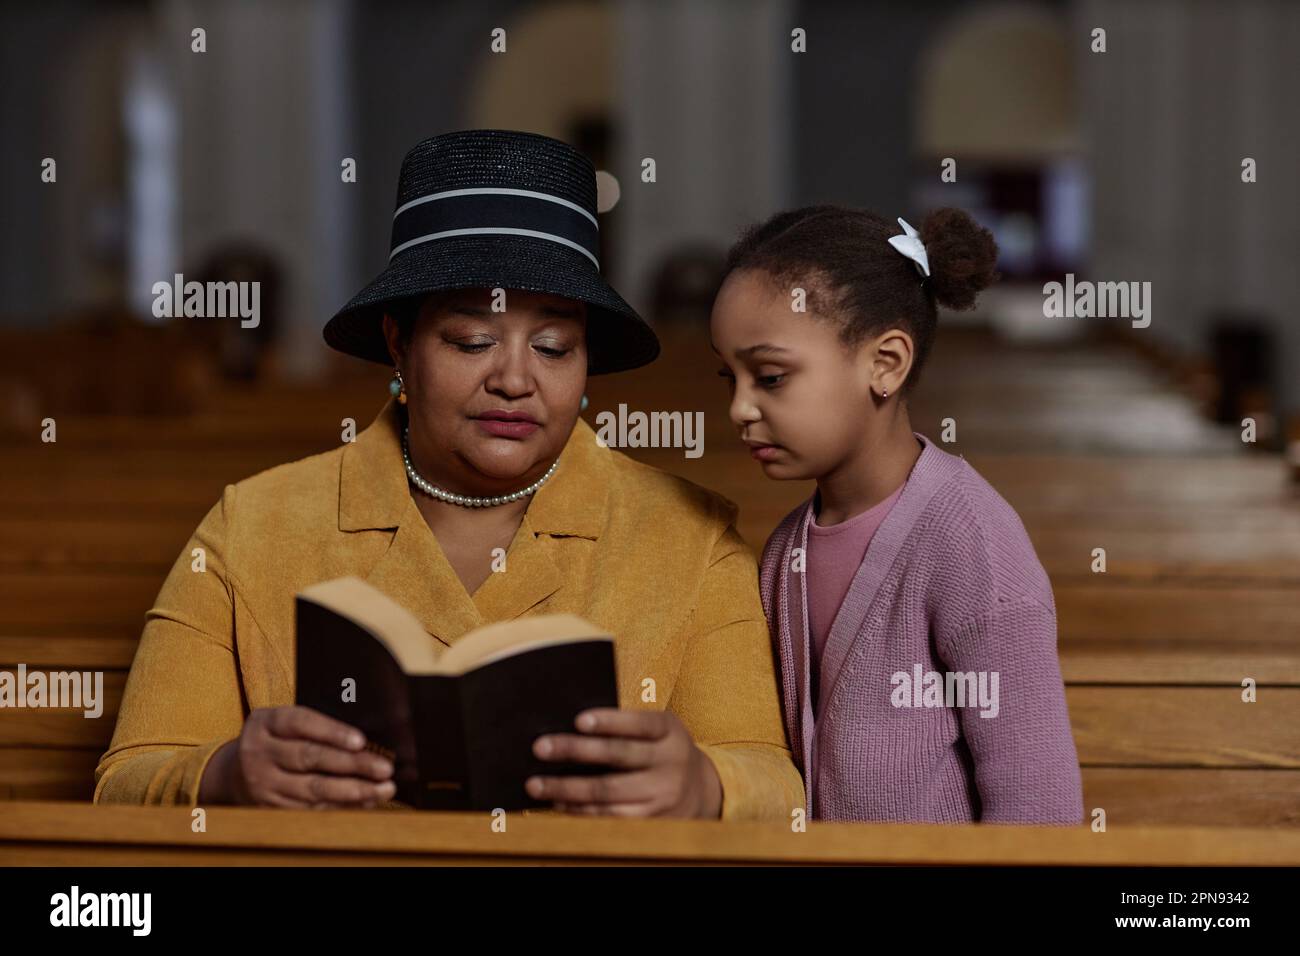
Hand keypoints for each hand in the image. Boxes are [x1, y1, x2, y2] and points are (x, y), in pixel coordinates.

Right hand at [199, 705, 395, 807]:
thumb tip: (367, 738)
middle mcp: (260, 752)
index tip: (361, 740)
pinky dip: (342, 806)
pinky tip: (366, 801)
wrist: (233, 773)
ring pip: (312, 789)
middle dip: (352, 764)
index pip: (300, 722)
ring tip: (384, 789)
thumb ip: (316, 725)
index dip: (332, 731)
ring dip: (353, 790)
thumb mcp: (284, 723)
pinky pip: (311, 809)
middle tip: (384, 768)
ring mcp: (263, 783)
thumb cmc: (276, 740)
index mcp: (265, 722)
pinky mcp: (269, 808)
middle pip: (309, 757)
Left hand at [526, 708, 721, 817]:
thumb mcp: (659, 730)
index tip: (579, 720)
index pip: (639, 723)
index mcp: (670, 731)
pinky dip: (581, 810)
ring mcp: (663, 795)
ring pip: (608, 792)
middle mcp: (670, 762)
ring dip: (567, 789)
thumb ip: (627, 726)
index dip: (610, 721)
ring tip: (536, 784)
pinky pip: (610, 816)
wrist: (701, 791)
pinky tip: (559, 804)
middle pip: (618, 756)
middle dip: (575, 750)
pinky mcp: (653, 822)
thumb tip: (569, 727)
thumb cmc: (662, 750)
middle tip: (540, 747)